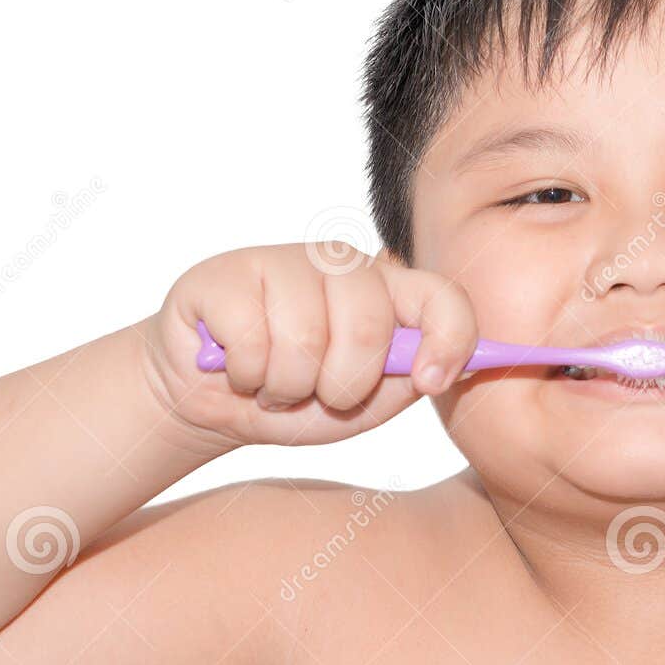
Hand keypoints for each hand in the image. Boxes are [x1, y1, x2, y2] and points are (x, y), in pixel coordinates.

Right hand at [144, 244, 476, 447]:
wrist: (211, 401)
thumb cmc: (298, 398)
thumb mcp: (366, 403)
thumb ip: (408, 380)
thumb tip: (453, 365)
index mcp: (387, 291)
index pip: (441, 295)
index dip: (448, 339)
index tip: (431, 381)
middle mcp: (341, 265)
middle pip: (368, 327)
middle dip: (342, 386)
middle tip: (316, 393)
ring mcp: (284, 261)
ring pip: (305, 340)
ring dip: (286, 387)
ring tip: (272, 382)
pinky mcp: (228, 274)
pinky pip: (252, 343)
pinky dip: (246, 377)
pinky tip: (236, 367)